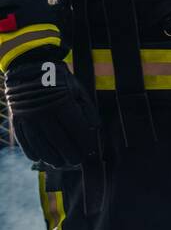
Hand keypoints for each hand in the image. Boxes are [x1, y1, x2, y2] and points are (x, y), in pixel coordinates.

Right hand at [3, 53, 99, 168]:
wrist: (28, 65)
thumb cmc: (59, 78)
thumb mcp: (77, 89)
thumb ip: (87, 109)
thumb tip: (95, 129)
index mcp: (62, 103)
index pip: (76, 130)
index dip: (85, 143)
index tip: (90, 151)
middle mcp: (44, 112)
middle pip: (59, 141)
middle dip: (69, 154)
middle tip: (76, 161)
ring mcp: (28, 116)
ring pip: (40, 144)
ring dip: (50, 157)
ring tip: (59, 164)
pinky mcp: (16, 118)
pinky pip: (23, 139)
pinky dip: (30, 150)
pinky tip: (38, 158)